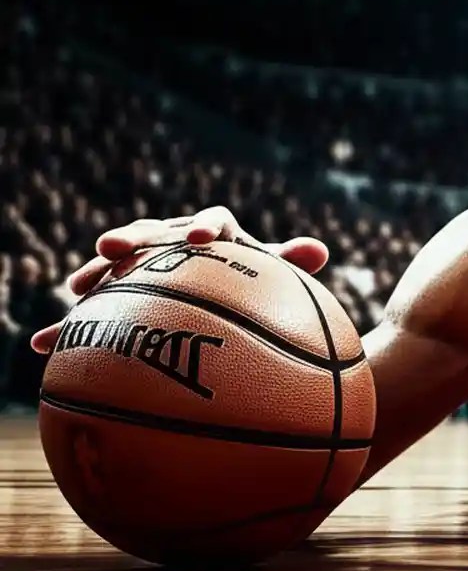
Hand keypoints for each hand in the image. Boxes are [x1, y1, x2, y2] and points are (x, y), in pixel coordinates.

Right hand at [30, 206, 327, 353]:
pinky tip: (43, 347)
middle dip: (132, 240)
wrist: (238, 308)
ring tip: (79, 286)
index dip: (206, 227)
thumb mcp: (275, 279)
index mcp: (219, 236)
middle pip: (153, 236)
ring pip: (119, 268)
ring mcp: (148, 270)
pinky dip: (71, 328)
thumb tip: (321, 250)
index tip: (203, 239)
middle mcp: (179, 245)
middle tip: (112, 248)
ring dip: (98, 274)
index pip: (214, 223)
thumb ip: (290, 265)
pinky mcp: (126, 301)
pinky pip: (97, 313)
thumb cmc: (259, 288)